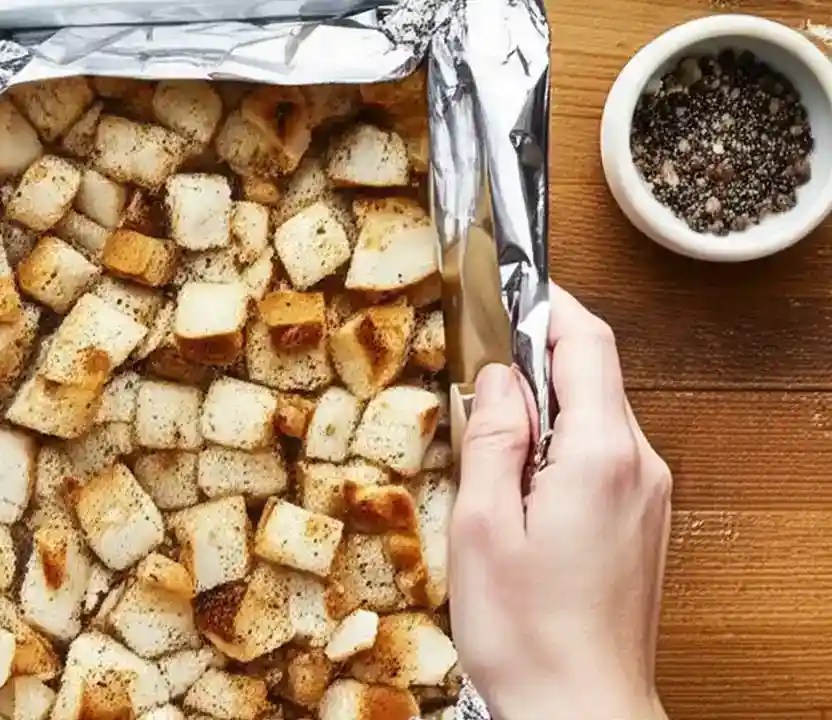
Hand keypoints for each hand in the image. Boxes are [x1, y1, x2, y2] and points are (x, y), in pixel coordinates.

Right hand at [449, 286, 671, 719]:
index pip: (587, 343)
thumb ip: (492, 436)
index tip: (510, 284)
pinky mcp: (643, 523)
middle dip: (537, 359)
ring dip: (546, 409)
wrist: (580, 711)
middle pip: (595, 376)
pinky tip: (519, 485)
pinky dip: (561, 447)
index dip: (548, 304)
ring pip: (598, 417)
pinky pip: (604, 457)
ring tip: (489, 446)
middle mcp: (640, 467)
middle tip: (479, 369)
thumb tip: (500, 376)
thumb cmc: (526, 632)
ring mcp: (649, 497)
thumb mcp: (481, 524)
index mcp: (600, 456)